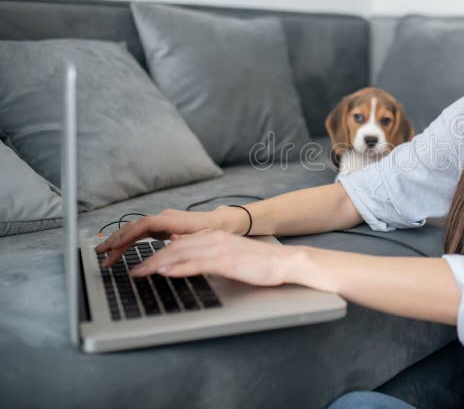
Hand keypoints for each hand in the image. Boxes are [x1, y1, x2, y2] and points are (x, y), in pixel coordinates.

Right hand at [95, 206, 247, 267]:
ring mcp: (161, 221)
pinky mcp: (161, 227)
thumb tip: (170, 242)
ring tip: (103, 255)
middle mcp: (164, 218)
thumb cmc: (215, 230)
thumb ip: (187, 240)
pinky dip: (127, 241)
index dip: (128, 234)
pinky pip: (139, 233)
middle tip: (100, 254)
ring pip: (134, 230)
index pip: (145, 224)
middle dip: (115, 240)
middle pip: (134, 227)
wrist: (222, 223)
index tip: (115, 245)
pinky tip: (117, 251)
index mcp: (173, 220)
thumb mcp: (204, 237)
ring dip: (118, 241)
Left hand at [129, 230, 296, 286]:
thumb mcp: (231, 253)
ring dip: (157, 264)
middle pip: (174, 247)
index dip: (157, 253)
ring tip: (139, 273)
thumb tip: (187, 250)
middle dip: (150, 258)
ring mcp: (219, 250)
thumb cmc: (260, 263)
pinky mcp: (225, 261)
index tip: (142, 262)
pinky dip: (176, 267)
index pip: (179, 244)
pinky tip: (163, 272)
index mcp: (214, 237)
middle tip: (132, 269)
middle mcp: (213, 239)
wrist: (284, 262)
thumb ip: (209, 251)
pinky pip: (195, 264)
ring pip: (180, 254)